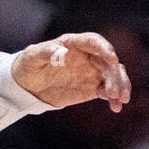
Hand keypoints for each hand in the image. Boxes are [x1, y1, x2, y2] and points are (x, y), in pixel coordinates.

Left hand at [12, 32, 131, 112]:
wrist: (27, 86)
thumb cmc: (28, 65)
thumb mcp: (32, 57)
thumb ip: (46, 53)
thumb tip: (62, 54)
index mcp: (74, 43)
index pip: (93, 41)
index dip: (104, 48)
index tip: (112, 59)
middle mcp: (87, 55)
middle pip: (108, 61)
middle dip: (115, 76)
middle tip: (113, 92)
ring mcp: (92, 71)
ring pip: (114, 75)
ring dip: (121, 86)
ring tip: (120, 101)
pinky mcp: (92, 87)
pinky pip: (108, 90)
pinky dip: (114, 98)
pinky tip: (115, 106)